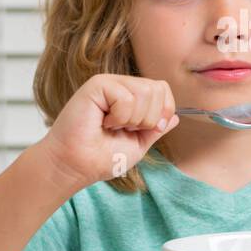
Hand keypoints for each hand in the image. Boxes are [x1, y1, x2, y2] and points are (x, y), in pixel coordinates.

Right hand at [36, 73, 179, 188]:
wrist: (76, 166)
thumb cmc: (99, 157)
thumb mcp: (138, 144)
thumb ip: (155, 128)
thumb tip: (175, 117)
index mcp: (130, 96)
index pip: (162, 89)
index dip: (163, 111)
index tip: (143, 129)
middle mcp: (120, 85)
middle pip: (157, 89)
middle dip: (147, 118)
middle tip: (123, 128)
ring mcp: (108, 83)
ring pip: (145, 92)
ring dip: (133, 119)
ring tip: (112, 126)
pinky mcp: (96, 85)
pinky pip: (126, 97)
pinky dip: (119, 118)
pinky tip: (103, 122)